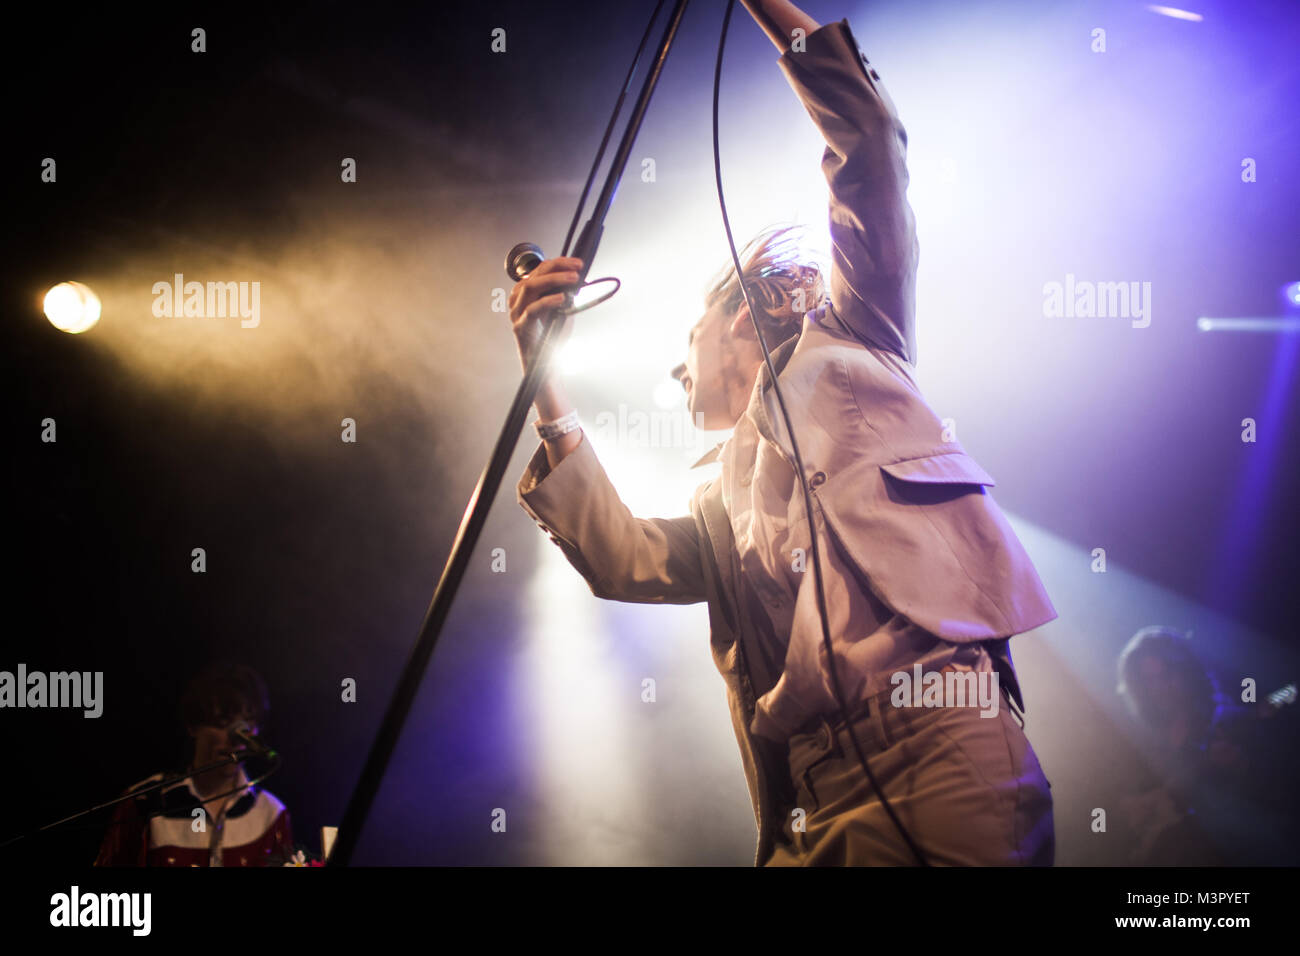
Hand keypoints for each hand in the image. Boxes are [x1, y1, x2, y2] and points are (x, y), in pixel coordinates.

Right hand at [507, 256, 582, 372]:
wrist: (545, 364)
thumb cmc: (551, 338)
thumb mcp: (562, 310)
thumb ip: (566, 295)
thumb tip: (578, 280)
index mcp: (526, 294)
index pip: (540, 270)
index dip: (559, 263)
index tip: (577, 264)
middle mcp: (518, 300)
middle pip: (534, 275)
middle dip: (557, 268)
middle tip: (576, 269)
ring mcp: (517, 313)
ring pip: (530, 287)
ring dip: (553, 280)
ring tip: (572, 279)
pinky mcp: (520, 327)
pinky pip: (532, 310)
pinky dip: (548, 301)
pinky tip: (562, 298)